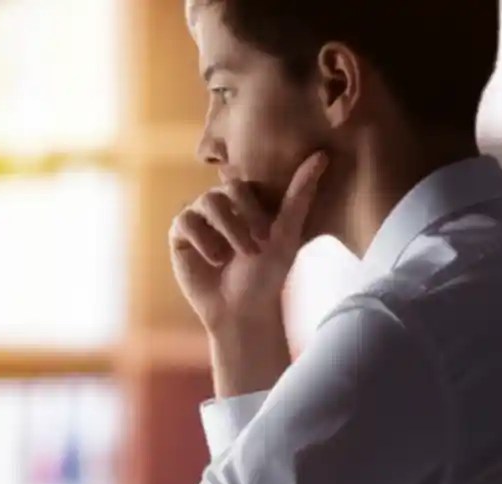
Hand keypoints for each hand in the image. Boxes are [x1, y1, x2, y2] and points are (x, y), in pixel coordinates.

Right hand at [170, 152, 329, 331]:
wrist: (240, 309)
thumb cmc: (266, 275)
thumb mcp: (287, 233)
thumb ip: (300, 194)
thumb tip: (321, 155)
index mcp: (243, 204)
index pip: (242, 185)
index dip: (252, 207)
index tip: (266, 236)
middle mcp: (219, 208)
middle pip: (221, 192)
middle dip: (238, 222)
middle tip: (251, 250)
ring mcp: (198, 221)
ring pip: (204, 203)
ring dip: (224, 230)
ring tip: (231, 257)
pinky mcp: (180, 237)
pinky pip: (184, 221)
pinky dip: (201, 239)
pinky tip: (213, 259)